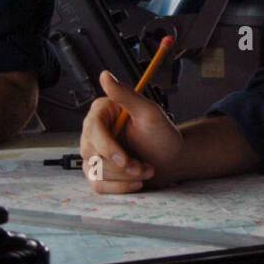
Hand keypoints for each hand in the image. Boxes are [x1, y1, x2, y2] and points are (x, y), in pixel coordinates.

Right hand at [80, 71, 183, 193]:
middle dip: (122, 166)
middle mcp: (92, 133)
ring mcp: (92, 154)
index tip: (125, 159)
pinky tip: (136, 182)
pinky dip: (120, 188)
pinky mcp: (97, 173)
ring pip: (96, 172)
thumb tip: (106, 76)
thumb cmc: (162, 135)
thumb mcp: (149, 112)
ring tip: (145, 170)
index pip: (93, 131)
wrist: (171, 159)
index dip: (108, 148)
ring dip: (125, 177)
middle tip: (145, 166)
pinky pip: (98, 186)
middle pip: (93, 154)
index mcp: (102, 113)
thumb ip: (126, 95)